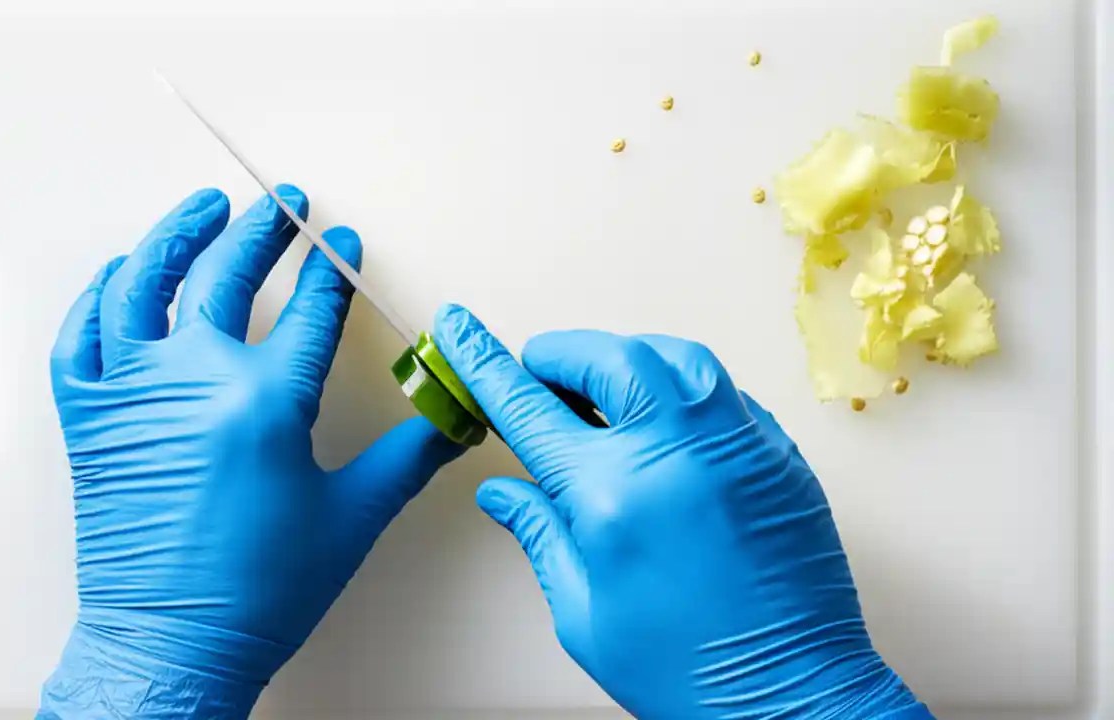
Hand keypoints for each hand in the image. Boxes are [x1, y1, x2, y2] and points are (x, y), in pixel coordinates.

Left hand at [39, 188, 461, 718]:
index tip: (341, 244)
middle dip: (263, 229)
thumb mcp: (352, 517)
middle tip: (282, 204)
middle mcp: (193, 382)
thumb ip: (409, 456)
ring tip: (202, 209)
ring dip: (175, 236)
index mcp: (266, 402)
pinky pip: (82, 334)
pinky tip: (122, 274)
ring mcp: (132, 393)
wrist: (170, 644)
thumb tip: (454, 419)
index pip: (309, 308)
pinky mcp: (91, 417)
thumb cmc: (258, 590)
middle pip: (227, 274)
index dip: (331, 268)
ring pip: (143, 284)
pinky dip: (99, 295)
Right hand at [434, 305, 930, 719]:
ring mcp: (737, 446)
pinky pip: (723, 392)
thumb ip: (540, 535)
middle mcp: (678, 452)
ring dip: (627, 358)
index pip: (530, 406)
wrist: (793, 698)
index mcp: (612, 495)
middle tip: (539, 374)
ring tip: (603, 390)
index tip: (461, 329)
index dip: (485, 362)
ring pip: (674, 356)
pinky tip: (665, 422)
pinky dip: (683, 389)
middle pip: (607, 358)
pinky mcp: (779, 457)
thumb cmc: (686, 670)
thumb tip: (501, 491)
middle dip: (561, 355)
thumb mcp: (583, 613)